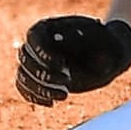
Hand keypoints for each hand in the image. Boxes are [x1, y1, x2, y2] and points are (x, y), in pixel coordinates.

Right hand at [15, 15, 130, 105]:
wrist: (108, 56)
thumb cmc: (105, 44)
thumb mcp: (98, 40)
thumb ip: (80, 39)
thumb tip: (60, 39)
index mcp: (50, 27)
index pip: (34, 36)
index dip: (42, 51)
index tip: (62, 64)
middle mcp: (39, 43)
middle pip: (25, 57)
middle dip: (43, 73)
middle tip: (67, 81)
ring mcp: (36, 61)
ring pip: (22, 75)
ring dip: (38, 88)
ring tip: (63, 95)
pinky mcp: (38, 78)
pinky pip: (24, 87)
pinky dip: (33, 96)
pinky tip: (52, 102)